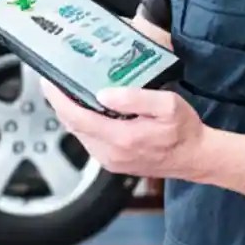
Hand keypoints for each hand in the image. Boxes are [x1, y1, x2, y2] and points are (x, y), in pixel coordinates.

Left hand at [40, 79, 210, 181]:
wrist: (196, 157)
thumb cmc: (184, 130)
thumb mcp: (167, 104)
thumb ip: (134, 98)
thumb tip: (104, 94)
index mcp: (121, 137)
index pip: (77, 117)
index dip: (58, 98)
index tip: (49, 82)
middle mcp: (111, 153)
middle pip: (73, 126)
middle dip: (61, 103)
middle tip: (56, 81)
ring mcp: (111, 160)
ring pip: (79, 134)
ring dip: (72, 113)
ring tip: (70, 91)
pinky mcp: (113, 162)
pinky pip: (90, 140)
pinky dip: (84, 123)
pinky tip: (89, 109)